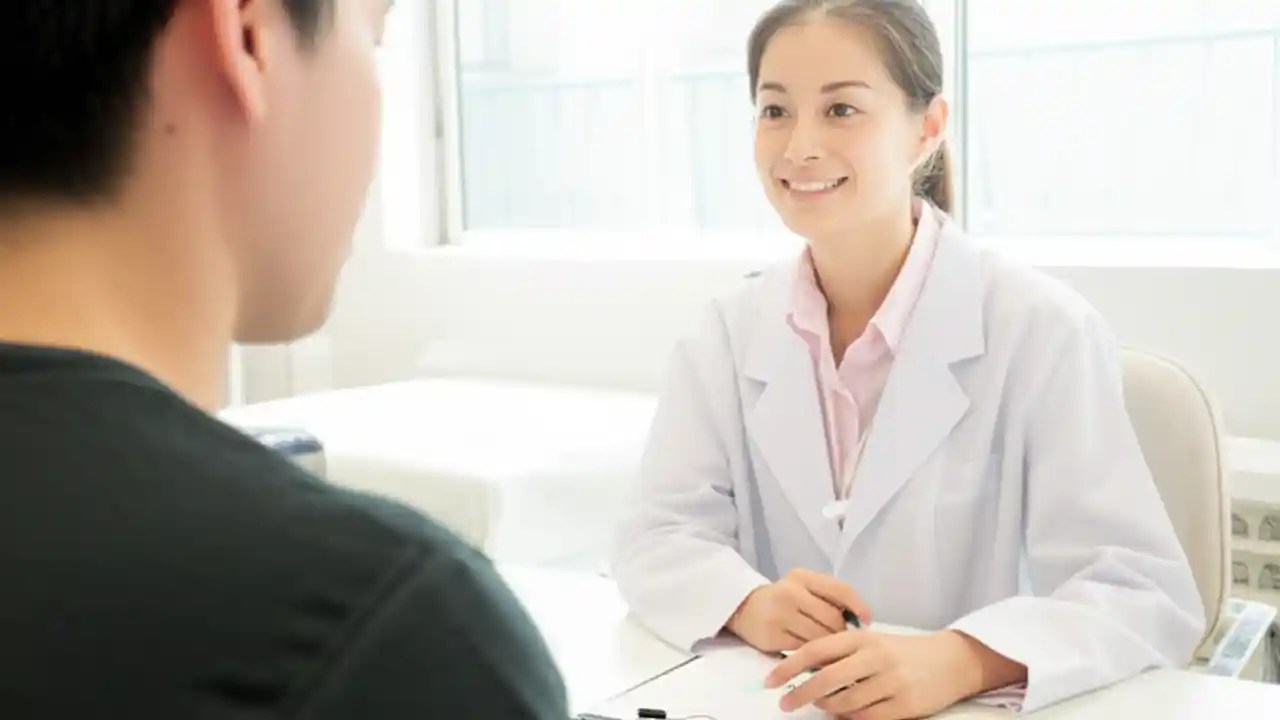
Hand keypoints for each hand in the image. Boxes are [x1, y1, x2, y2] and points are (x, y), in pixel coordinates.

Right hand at [725, 569, 871, 652]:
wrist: (743, 608)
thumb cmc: (783, 599)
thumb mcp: (804, 587)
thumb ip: (829, 597)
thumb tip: (860, 622)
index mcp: (802, 577)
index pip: (840, 589)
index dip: (858, 606)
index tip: (867, 620)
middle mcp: (790, 592)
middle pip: (832, 619)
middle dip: (841, 632)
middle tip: (840, 639)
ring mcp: (780, 615)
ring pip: (820, 637)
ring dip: (829, 646)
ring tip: (829, 649)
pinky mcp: (772, 636)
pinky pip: (804, 650)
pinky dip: (813, 655)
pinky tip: (813, 655)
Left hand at [765, 630, 1022, 718]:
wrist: (951, 661)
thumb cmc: (903, 652)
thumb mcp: (872, 642)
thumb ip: (841, 654)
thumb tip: (803, 673)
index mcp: (862, 638)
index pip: (815, 651)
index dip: (788, 666)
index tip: (770, 681)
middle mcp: (874, 658)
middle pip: (825, 680)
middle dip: (799, 694)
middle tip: (785, 704)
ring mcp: (890, 683)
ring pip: (843, 703)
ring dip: (826, 708)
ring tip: (822, 705)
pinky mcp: (904, 707)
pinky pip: (865, 718)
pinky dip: (849, 718)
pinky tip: (845, 714)